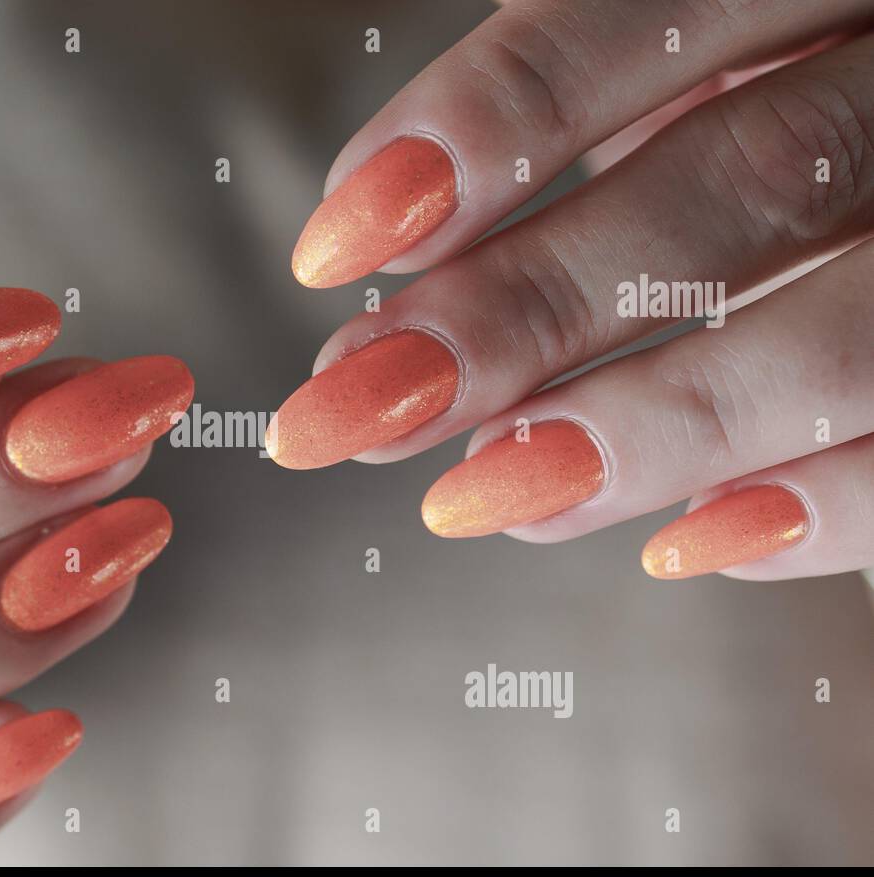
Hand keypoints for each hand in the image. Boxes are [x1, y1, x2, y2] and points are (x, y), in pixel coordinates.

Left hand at [269, 0, 873, 580]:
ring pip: (851, 333)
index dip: (488, 125)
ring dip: (647, 431)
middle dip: (529, 307)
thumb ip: (568, 127)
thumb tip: (390, 268)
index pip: (648, 8)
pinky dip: (812, 511)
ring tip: (484, 492)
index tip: (335, 247)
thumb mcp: (690, 67)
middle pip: (742, 183)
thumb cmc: (785, 105)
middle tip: (364, 400)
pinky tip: (677, 541)